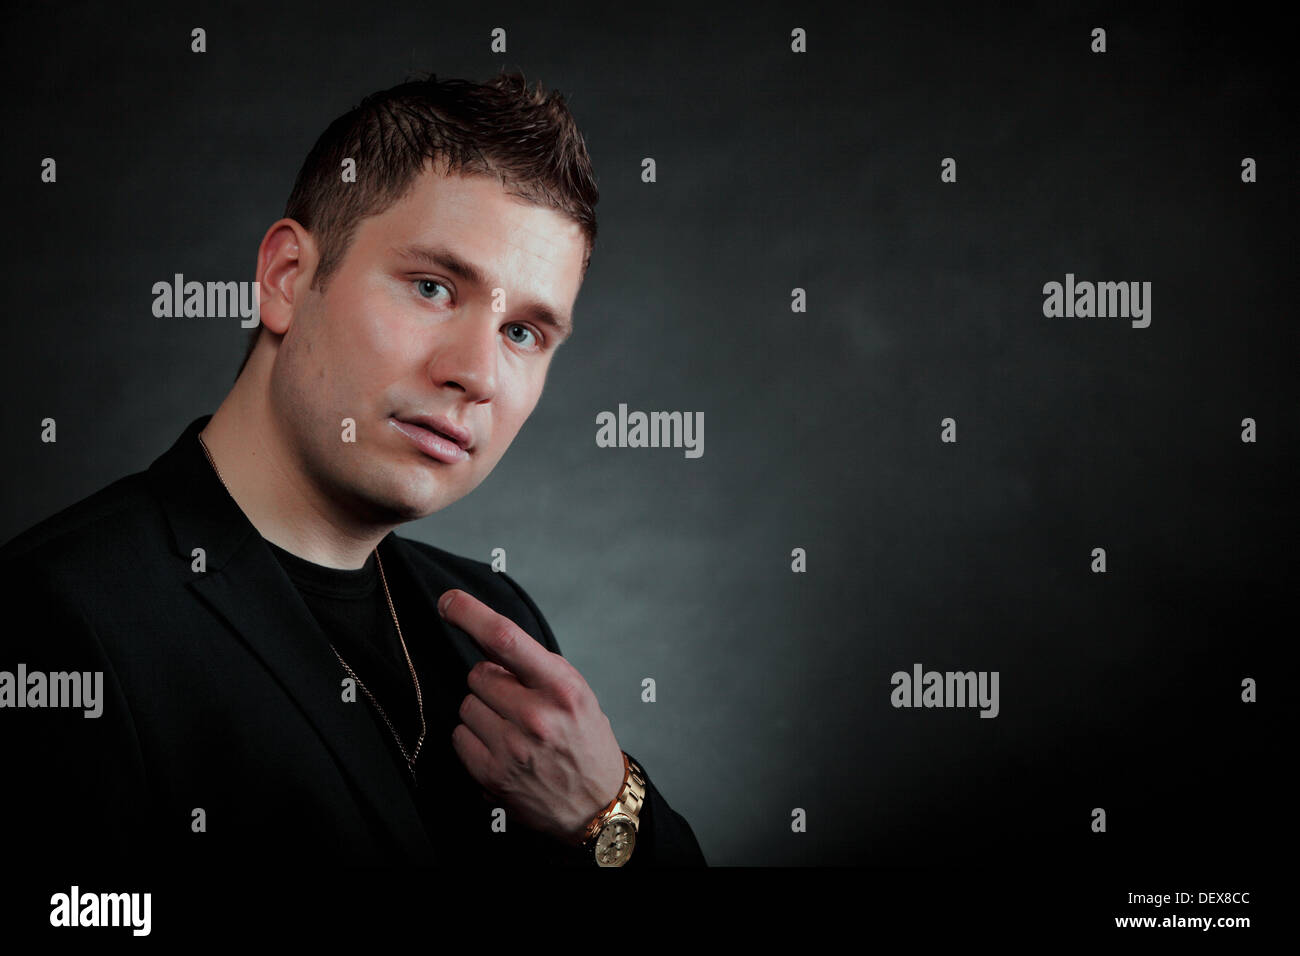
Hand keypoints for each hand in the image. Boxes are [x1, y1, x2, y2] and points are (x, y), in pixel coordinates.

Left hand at [439, 588, 626, 844]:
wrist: (597, 803)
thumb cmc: (585, 740)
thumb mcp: (573, 691)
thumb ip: (531, 665)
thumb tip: (483, 633)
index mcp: (562, 687)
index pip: (506, 638)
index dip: (470, 614)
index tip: (448, 601)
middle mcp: (536, 716)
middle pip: (478, 674)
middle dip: (492, 682)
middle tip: (517, 701)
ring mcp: (512, 748)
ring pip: (466, 705)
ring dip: (482, 711)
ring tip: (512, 727)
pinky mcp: (493, 775)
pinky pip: (459, 736)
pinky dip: (474, 738)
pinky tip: (500, 747)